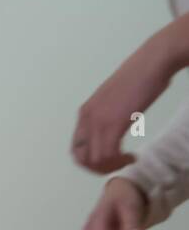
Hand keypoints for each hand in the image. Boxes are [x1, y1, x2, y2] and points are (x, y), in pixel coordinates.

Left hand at [72, 37, 172, 173]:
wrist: (153, 60)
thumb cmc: (140, 76)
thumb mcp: (114, 99)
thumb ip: (107, 114)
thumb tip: (111, 127)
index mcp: (85, 112)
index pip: (76, 147)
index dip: (90, 160)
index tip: (109, 159)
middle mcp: (86, 118)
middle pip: (80, 158)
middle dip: (97, 168)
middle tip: (117, 164)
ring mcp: (98, 121)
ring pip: (93, 160)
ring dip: (109, 167)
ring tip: (126, 161)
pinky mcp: (113, 123)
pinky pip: (108, 155)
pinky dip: (119, 162)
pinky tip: (132, 157)